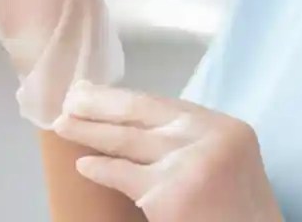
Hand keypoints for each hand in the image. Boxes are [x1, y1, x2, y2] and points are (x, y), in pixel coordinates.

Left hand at [53, 81, 282, 221]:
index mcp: (228, 127)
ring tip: (64, 125)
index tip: (99, 92)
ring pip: (127, 139)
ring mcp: (189, 163)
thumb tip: (140, 127)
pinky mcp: (169, 193)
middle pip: (144, 111)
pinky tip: (84, 164)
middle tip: (71, 97)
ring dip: (90, 131)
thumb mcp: (229, 163)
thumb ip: (196, 142)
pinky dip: (100, 169)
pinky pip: (123, 174)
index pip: (168, 105)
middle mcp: (210, 137)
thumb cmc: (237, 212)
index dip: (128, 98)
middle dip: (102, 103)